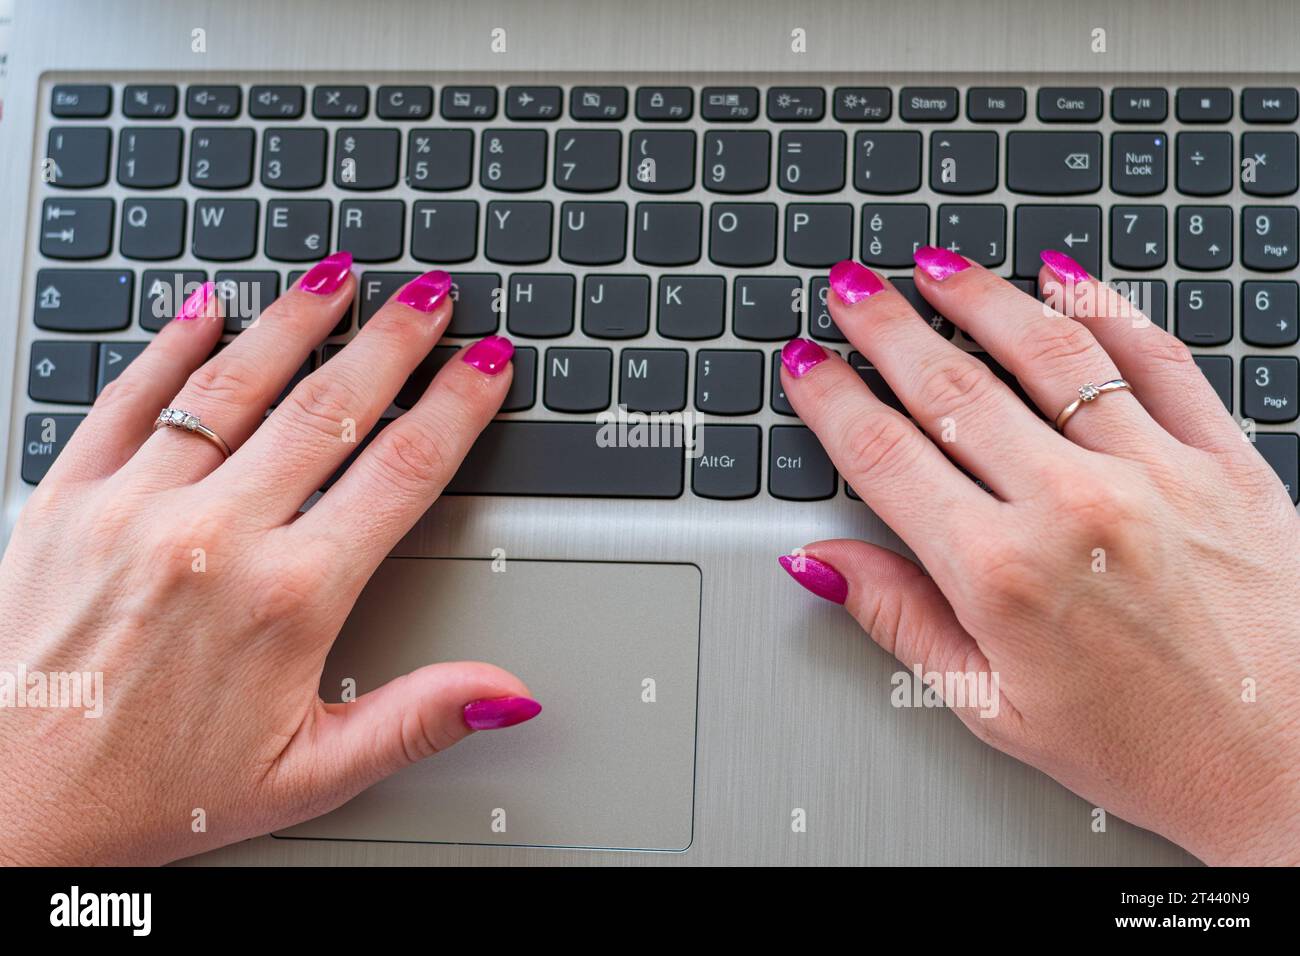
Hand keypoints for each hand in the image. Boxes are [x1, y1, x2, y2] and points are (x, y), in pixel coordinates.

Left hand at [0, 254, 537, 864]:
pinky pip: (130, 398)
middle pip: (330, 409)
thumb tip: (506, 693)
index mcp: (289, 599)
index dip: (456, 408)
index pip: (401, 472)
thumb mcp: (309, 775)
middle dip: (394, 341)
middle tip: (432, 296)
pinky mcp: (67, 501)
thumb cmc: (154, 794)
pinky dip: (172, 346)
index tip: (485, 366)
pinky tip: (208, 307)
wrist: (9, 808)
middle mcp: (215, 538)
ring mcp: (136, 509)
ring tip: (341, 277)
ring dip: (297, 322)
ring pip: (235, 384)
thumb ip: (417, 719)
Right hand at [777, 248, 1299, 865]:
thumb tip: (823, 563)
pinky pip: (1155, 357)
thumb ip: (899, 622)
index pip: (887, 458)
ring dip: (980, 299)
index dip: (833, 401)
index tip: (806, 367)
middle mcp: (1076, 507)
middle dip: (886, 327)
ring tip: (934, 267)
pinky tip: (1061, 277)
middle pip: (953, 389)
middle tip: (849, 287)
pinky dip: (1102, 307)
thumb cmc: (1146, 748)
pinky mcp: (1224, 459)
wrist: (1290, 767)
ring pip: (1048, 352)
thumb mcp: (991, 709)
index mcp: (1004, 574)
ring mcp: (1156, 472)